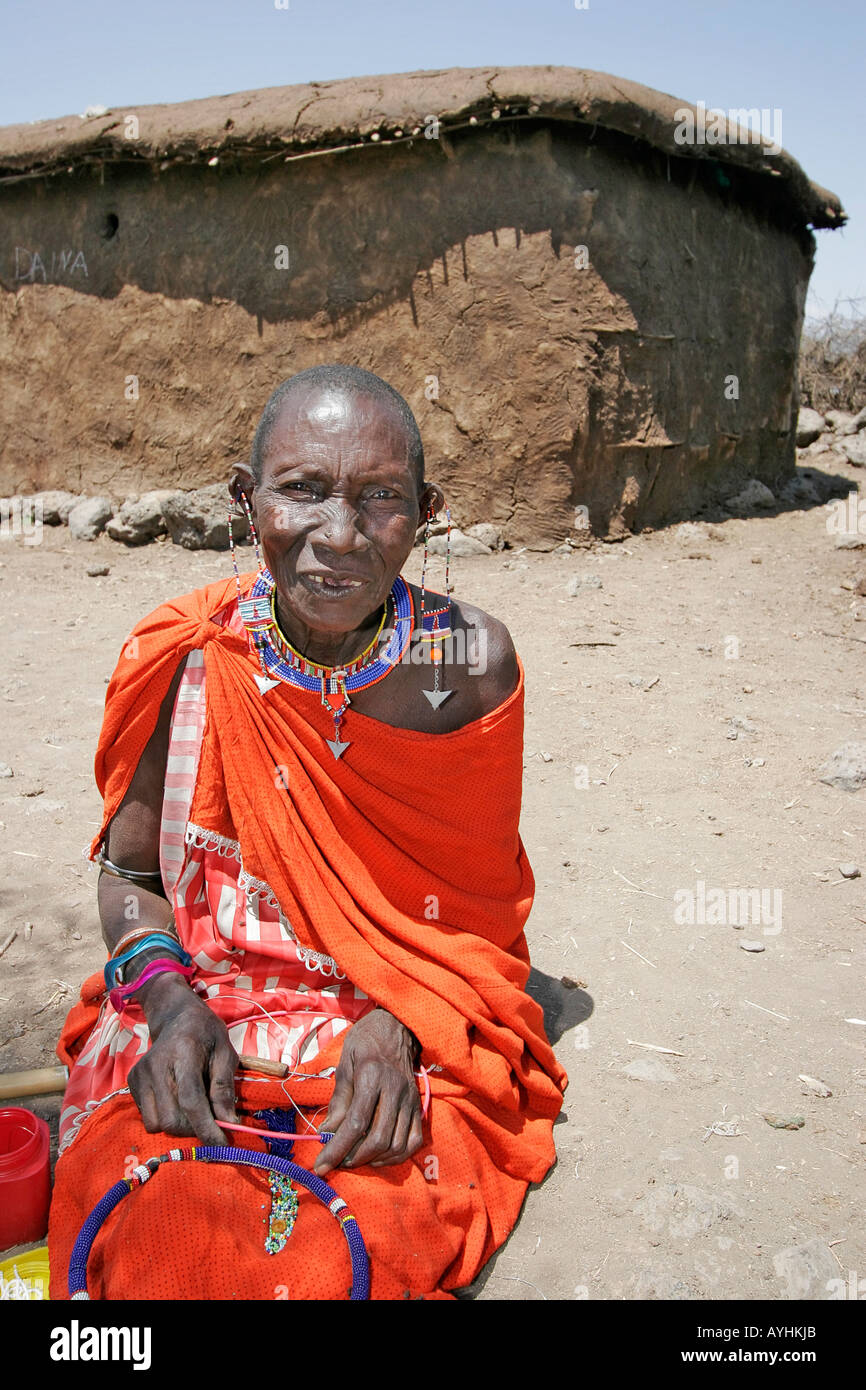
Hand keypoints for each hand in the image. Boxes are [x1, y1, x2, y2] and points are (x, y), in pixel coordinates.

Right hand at [127, 975, 238, 1145]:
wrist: (175, 1017)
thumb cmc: (206, 1035)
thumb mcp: (225, 1053)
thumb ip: (224, 1088)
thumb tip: (229, 1124)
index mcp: (183, 1054)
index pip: (191, 1101)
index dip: (206, 1128)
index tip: (222, 1145)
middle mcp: (155, 1066)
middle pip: (172, 1119)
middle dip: (195, 1129)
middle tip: (211, 1120)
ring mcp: (140, 1075)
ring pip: (157, 1125)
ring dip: (179, 1127)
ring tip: (193, 1109)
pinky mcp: (132, 1083)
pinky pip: (148, 1119)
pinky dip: (165, 1119)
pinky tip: (176, 1100)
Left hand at [314, 1008, 422, 1176]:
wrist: (397, 1027)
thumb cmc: (365, 1043)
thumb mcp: (344, 1063)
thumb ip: (338, 1100)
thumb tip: (326, 1134)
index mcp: (372, 1076)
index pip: (355, 1122)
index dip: (337, 1149)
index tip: (320, 1166)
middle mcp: (394, 1090)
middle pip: (377, 1139)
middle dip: (354, 1158)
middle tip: (338, 1161)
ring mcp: (410, 1100)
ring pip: (395, 1145)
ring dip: (373, 1160)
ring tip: (354, 1158)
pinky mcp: (418, 1106)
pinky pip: (412, 1142)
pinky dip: (395, 1157)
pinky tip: (378, 1156)